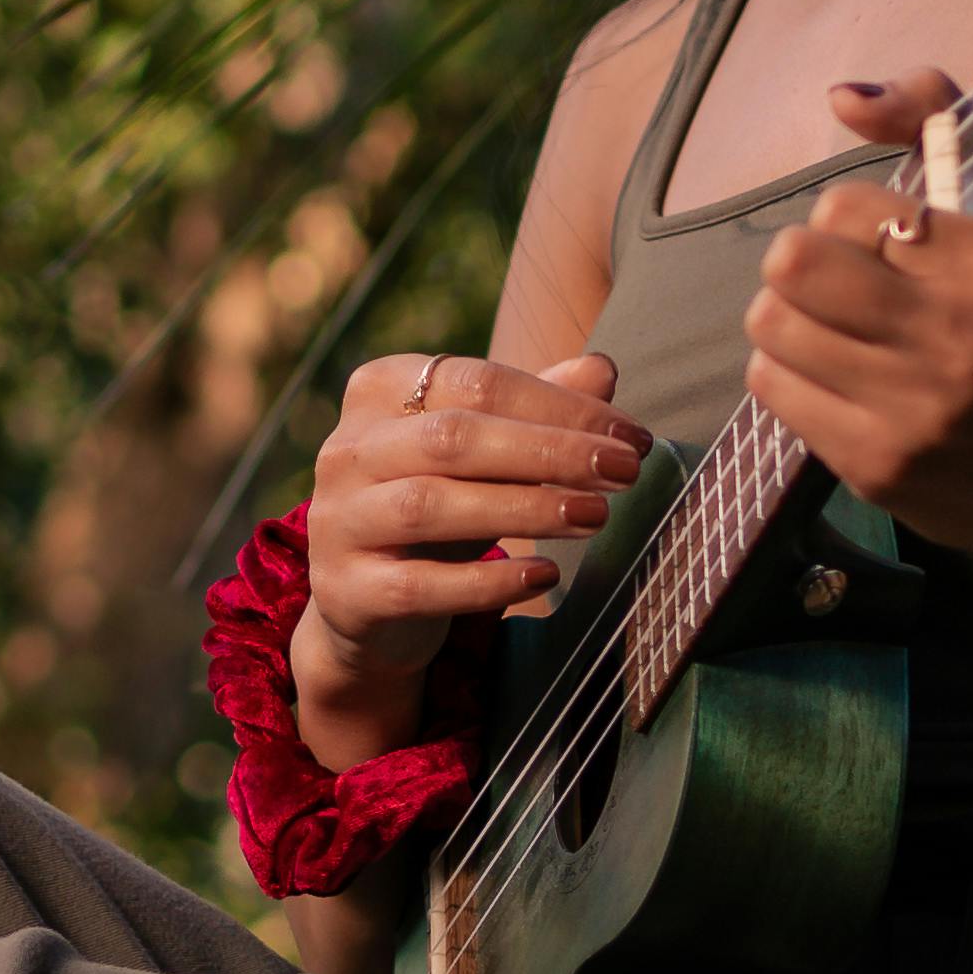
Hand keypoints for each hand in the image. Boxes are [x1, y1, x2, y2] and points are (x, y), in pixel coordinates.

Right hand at [294, 346, 645, 763]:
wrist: (368, 604)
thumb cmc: (439, 506)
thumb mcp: (486, 451)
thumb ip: (535, 408)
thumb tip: (601, 369)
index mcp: (379, 391)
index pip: (478, 382)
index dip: (562, 407)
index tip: (634, 437)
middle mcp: (348, 450)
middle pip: (454, 438)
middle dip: (551, 451)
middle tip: (625, 471)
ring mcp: (339, 520)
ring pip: (432, 507)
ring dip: (524, 509)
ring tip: (595, 516)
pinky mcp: (346, 590)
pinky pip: (420, 585)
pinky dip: (487, 582)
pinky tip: (544, 577)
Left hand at [741, 72, 972, 622]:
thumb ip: (940, 121)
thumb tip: (840, 97)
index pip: (845, 206)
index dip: (848, 220)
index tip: (884, 247)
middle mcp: (955, 334)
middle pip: (794, 263)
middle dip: (799, 264)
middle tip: (831, 284)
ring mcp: (914, 408)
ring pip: (771, 325)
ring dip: (788, 319)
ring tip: (834, 331)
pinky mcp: (878, 466)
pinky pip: (775, 389)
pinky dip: (791, 375)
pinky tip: (839, 380)